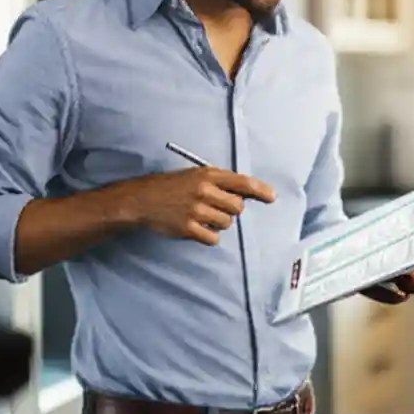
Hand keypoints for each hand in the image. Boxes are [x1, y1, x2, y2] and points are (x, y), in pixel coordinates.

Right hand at [123, 167, 275, 245]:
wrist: (142, 200)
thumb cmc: (171, 186)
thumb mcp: (195, 176)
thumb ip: (219, 183)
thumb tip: (247, 194)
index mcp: (208, 175)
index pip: (242, 183)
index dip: (260, 190)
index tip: (271, 197)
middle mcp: (204, 191)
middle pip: (237, 207)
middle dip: (232, 209)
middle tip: (217, 207)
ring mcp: (196, 211)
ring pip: (226, 223)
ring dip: (219, 222)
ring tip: (203, 216)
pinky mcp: (189, 228)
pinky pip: (213, 238)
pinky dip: (209, 235)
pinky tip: (197, 228)